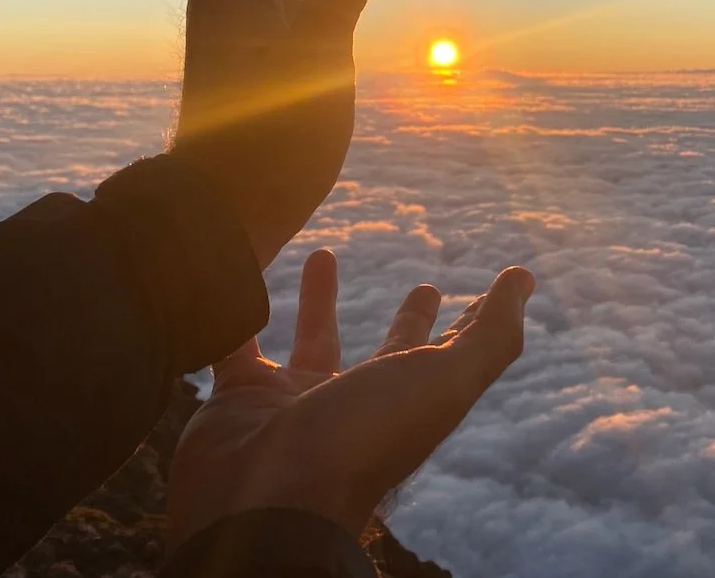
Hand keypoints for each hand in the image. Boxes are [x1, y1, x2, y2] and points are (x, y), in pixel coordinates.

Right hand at [166, 250, 534, 546]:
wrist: (260, 506)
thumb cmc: (358, 443)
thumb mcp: (440, 384)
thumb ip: (488, 336)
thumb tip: (525, 277)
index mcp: (402, 400)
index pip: (443, 352)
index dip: (466, 322)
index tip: (484, 293)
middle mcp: (354, 402)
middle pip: (389, 351)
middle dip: (409, 319)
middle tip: (426, 286)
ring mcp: (295, 401)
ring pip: (311, 338)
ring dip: (318, 299)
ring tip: (324, 252)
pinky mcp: (238, 396)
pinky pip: (235, 343)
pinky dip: (233, 315)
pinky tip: (232, 284)